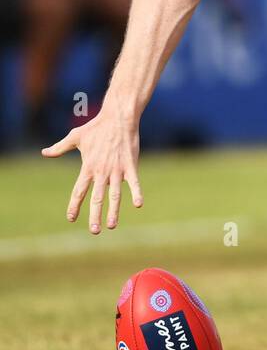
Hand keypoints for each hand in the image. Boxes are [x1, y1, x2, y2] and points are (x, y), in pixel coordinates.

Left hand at [42, 109, 142, 233]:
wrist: (118, 117)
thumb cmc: (96, 127)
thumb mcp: (75, 137)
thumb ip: (59, 148)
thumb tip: (44, 153)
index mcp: (88, 167)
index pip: (79, 191)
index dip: (74, 205)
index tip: (71, 218)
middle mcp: (101, 171)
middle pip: (97, 198)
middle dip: (95, 215)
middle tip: (94, 231)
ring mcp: (117, 170)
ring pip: (115, 195)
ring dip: (113, 211)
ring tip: (111, 225)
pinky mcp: (131, 165)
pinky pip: (134, 183)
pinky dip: (136, 193)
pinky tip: (138, 205)